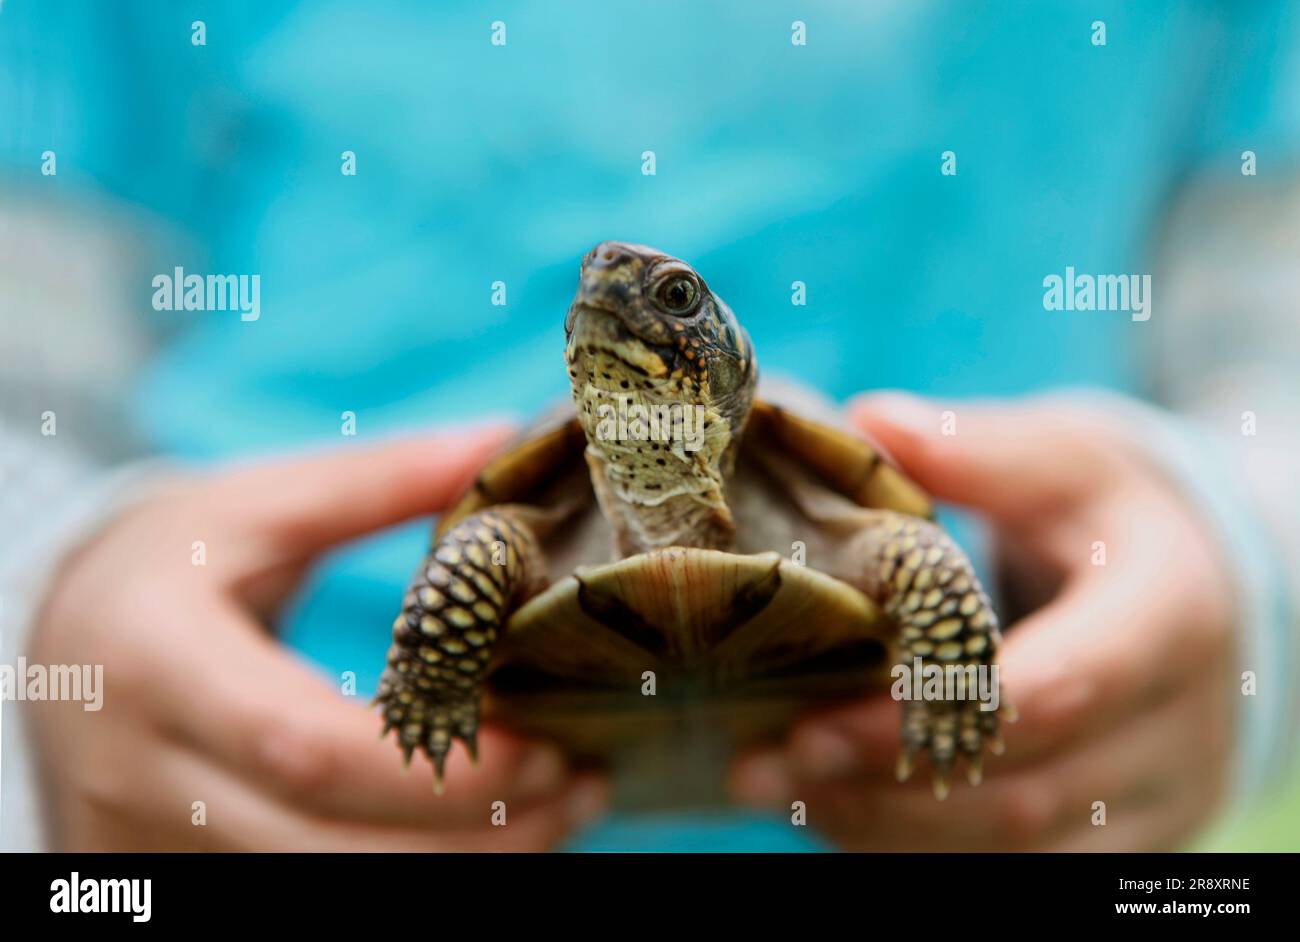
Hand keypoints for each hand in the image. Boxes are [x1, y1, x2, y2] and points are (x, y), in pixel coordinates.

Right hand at [28, 428, 607, 849]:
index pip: (305, 746)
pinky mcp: (177, 878)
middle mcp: (144, 774)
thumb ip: (375, 482)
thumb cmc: (168, 561)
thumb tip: (501, 442)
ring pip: (326, 895)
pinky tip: (483, 837)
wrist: (70, 643)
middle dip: (475, 838)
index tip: (547, 749)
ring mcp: (155, 844)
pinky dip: (412, 875)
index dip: (437, 765)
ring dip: (460, 869)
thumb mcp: (255, 503)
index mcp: (158, 662)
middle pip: (327, 850)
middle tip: (581, 788)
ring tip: (559, 814)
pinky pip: (307, 900)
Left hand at [729, 393, 1235, 849]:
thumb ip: (978, 450)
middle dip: (884, 785)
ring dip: (886, 828)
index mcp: (1173, 612)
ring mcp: (1160, 794)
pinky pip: (1022, 866)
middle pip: (1027, 790)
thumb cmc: (1117, 513)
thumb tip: (870, 425)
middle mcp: (1181, 724)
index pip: (1060, 687)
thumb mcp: (1067, 460)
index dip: (931, 711)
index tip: (815, 720)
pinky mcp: (1125, 833)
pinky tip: (835, 812)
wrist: (1203, 588)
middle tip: (766, 766)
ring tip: (778, 789)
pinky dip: (919, 846)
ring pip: (1018, 847)